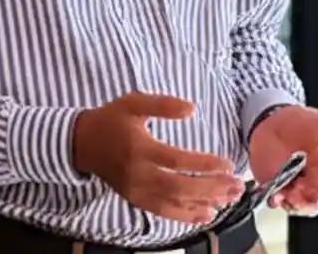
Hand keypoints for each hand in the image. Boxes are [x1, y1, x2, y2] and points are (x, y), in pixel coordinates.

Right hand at [72, 91, 245, 224]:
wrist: (81, 143)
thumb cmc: (111, 119)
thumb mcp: (133, 102)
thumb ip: (162, 104)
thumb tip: (191, 109)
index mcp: (140, 148)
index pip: (177, 161)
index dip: (204, 164)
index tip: (227, 164)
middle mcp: (138, 174)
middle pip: (180, 187)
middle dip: (211, 189)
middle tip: (236, 187)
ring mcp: (136, 190)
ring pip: (174, 203)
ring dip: (204, 203)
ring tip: (229, 201)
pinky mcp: (135, 199)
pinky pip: (163, 211)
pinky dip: (186, 215)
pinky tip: (206, 214)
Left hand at [248, 105, 317, 215]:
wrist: (270, 120)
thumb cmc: (299, 122)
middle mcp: (315, 178)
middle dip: (310, 203)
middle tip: (297, 193)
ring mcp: (296, 184)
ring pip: (301, 205)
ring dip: (294, 204)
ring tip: (284, 195)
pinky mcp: (278, 186)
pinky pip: (280, 201)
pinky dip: (277, 201)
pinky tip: (274, 196)